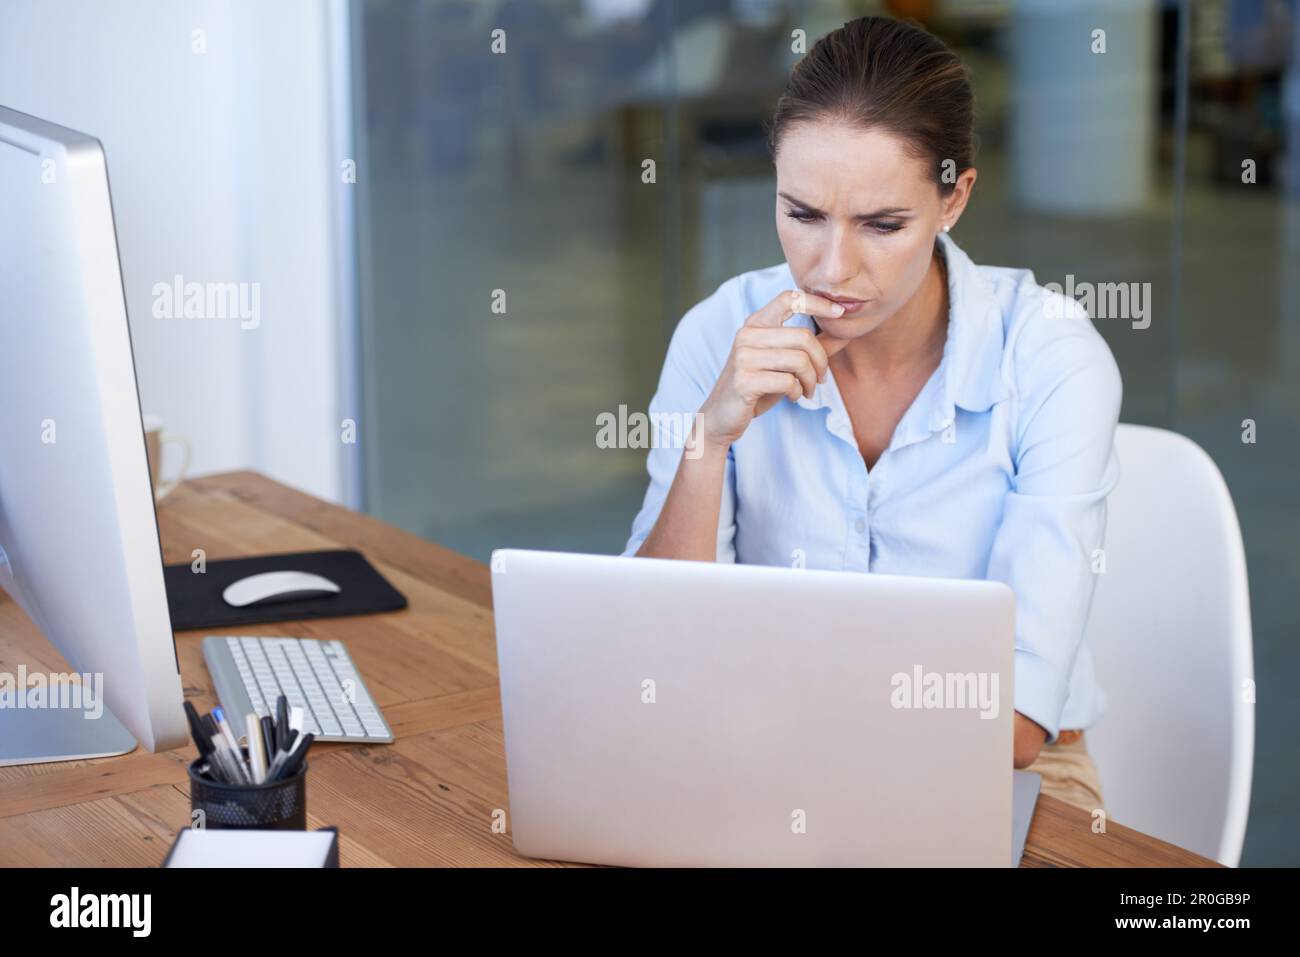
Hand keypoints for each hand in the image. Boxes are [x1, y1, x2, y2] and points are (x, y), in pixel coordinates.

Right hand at [695, 289, 854, 449]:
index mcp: (756, 323)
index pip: (789, 298)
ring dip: (810, 380)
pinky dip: (797, 392)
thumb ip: (813, 345)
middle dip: (821, 362)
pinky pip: (788, 381)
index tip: (839, 313)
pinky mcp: (744, 381)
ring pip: (799, 360)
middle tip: (820, 379)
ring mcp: (743, 357)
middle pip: (803, 337)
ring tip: (807, 390)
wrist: (722, 415)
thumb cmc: (757, 385)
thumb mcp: (784, 362)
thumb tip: (846, 330)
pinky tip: (792, 396)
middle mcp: (747, 335)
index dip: (818, 302)